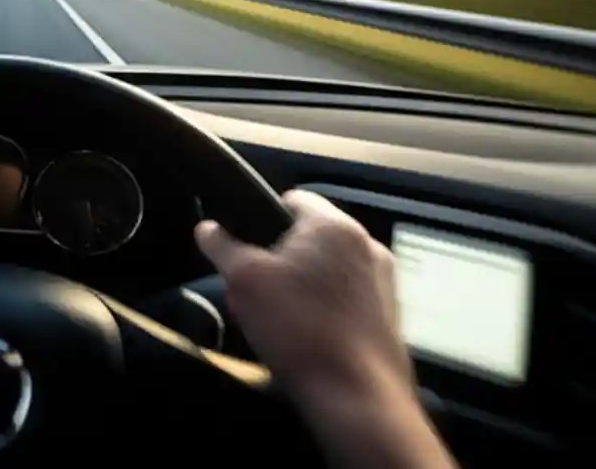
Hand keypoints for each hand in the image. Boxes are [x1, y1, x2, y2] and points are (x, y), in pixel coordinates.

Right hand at [195, 190, 455, 468]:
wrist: (356, 396)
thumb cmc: (299, 329)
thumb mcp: (244, 281)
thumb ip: (221, 246)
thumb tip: (207, 227)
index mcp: (334, 225)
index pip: (289, 199)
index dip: (258, 221)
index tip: (243, 253)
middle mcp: (367, 244)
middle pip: (307, 239)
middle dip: (278, 261)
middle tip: (255, 293)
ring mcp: (384, 281)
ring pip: (326, 271)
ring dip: (300, 286)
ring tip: (279, 320)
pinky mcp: (388, 314)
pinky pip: (345, 299)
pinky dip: (324, 310)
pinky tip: (307, 338)